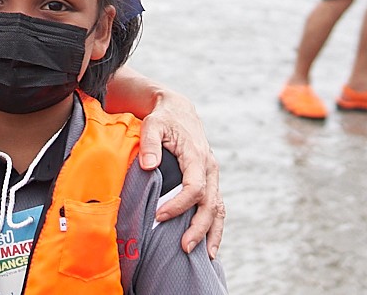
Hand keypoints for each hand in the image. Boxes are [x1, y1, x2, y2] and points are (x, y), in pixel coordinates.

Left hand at [138, 92, 224, 257]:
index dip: (178, 205)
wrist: (179, 110)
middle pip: (211, 204)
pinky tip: (208, 245)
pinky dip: (214, 226)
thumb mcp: (152, 123)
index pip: (194, 187)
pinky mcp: (210, 181)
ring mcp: (212, 176)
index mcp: (197, 156)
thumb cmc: (163, 118)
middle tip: (183, 248)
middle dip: (198, 228)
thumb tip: (148, 166)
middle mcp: (210, 168)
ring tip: (206, 257)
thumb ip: (149, 143)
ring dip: (212, 232)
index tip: (159, 215)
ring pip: (218, 208)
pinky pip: (217, 206)